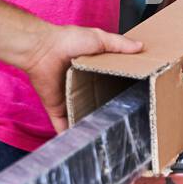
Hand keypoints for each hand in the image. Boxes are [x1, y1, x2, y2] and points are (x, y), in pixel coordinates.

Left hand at [25, 24, 143, 132]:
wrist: (42, 50)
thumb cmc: (67, 41)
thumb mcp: (99, 39)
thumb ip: (119, 45)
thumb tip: (140, 47)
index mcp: (91, 70)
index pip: (109, 85)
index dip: (121, 93)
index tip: (134, 103)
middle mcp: (81, 87)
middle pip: (97, 104)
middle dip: (107, 114)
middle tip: (123, 125)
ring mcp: (69, 100)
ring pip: (83, 118)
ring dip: (91, 127)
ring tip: (106, 139)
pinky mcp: (57, 109)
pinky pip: (64, 126)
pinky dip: (70, 135)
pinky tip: (81, 144)